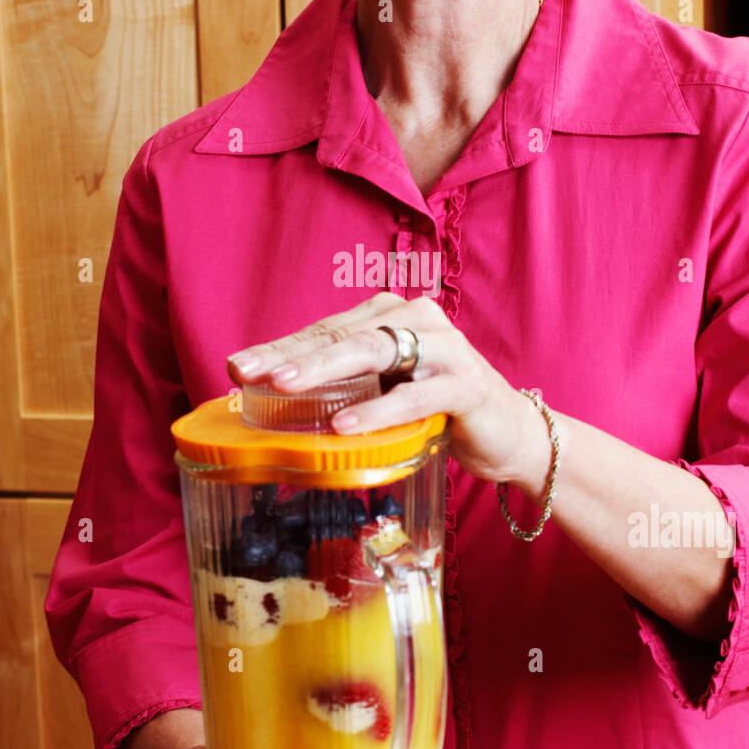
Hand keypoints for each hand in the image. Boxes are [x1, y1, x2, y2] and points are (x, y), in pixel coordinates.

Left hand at [226, 292, 551, 494]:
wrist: (510, 433)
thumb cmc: (437, 408)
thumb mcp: (384, 390)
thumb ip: (345, 383)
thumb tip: (273, 395)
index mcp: (391, 315)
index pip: (326, 329)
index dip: (280, 346)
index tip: (237, 366)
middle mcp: (417, 320)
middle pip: (343, 334)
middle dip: (291, 354)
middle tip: (248, 371)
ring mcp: (445, 348)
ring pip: (376, 352)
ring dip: (325, 368)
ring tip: (283, 385)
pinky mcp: (467, 385)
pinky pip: (416, 395)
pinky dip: (379, 410)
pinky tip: (345, 423)